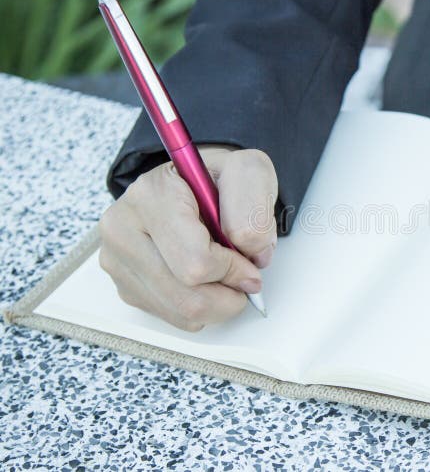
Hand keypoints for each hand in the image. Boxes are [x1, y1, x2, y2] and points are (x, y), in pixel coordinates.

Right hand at [99, 145, 278, 330]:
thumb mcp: (248, 173)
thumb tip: (253, 254)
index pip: (196, 262)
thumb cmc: (216, 179)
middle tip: (244, 275)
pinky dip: (199, 307)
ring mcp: (117, 259)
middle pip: (186, 297)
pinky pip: (171, 316)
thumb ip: (254, 209)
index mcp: (151, 194)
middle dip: (228, 294)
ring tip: (225, 274)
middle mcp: (123, 228)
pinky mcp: (122, 283)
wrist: (188, 184)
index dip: (233, 270)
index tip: (249, 261)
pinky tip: (204, 278)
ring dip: (217, 303)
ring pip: (180, 313)